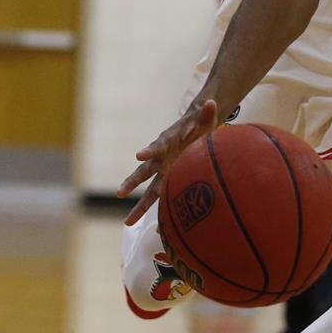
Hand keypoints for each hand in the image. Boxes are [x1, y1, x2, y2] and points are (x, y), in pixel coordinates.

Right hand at [115, 98, 221, 225]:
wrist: (196, 132)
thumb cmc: (200, 126)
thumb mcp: (205, 119)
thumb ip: (207, 112)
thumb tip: (212, 102)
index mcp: (168, 143)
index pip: (157, 146)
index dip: (149, 150)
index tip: (139, 156)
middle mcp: (161, 159)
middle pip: (144, 173)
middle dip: (132, 182)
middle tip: (120, 193)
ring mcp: (164, 172)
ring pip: (149, 191)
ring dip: (139, 206)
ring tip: (127, 222)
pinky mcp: (170, 181)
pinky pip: (161, 197)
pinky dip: (158, 212)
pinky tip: (157, 230)